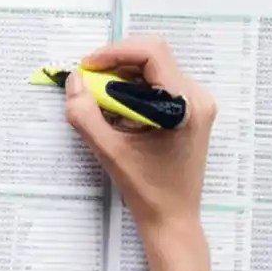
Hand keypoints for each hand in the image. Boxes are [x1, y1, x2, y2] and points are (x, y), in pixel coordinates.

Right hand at [64, 36, 217, 234]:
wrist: (173, 218)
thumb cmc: (147, 189)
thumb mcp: (109, 151)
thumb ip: (85, 115)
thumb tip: (74, 81)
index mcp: (185, 104)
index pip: (152, 53)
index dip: (115, 52)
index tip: (88, 68)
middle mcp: (197, 97)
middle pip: (153, 56)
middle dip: (115, 63)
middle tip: (88, 82)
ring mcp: (196, 103)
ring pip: (154, 68)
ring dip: (122, 76)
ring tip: (100, 99)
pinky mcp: (190, 111)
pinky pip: (158, 84)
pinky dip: (132, 88)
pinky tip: (117, 109)